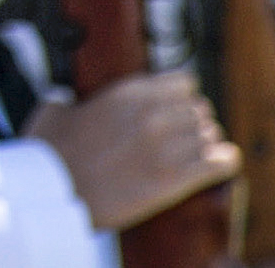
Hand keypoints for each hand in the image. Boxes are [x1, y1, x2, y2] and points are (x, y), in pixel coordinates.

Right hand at [24, 70, 240, 230]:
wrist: (54, 193)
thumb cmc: (50, 154)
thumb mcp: (54, 111)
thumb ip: (69, 99)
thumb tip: (67, 102)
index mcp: (128, 94)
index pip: (183, 82)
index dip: (180, 95)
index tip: (174, 106)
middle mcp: (153, 116)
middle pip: (200, 110)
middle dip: (193, 122)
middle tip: (183, 136)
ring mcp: (166, 149)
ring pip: (211, 135)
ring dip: (205, 143)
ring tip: (196, 153)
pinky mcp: (174, 181)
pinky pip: (220, 164)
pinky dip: (225, 162)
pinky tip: (223, 163)